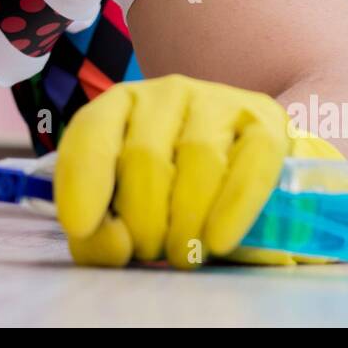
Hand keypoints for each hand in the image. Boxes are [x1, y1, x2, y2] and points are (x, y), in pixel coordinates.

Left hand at [55, 74, 342, 268]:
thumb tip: (115, 246)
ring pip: (197, 158)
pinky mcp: (267, 122)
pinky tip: (219, 242)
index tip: (80, 225)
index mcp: (119, 107)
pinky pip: (251, 164)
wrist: (255, 176)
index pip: (90, 132)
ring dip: (187, 223)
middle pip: (145, 157)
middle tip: (153, 253)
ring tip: (186, 254)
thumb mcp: (129, 214)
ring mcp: (219, 101)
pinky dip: (233, 209)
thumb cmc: (176, 199)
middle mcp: (165, 93)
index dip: (82, 179)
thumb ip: (104, 235)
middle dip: (143, 222)